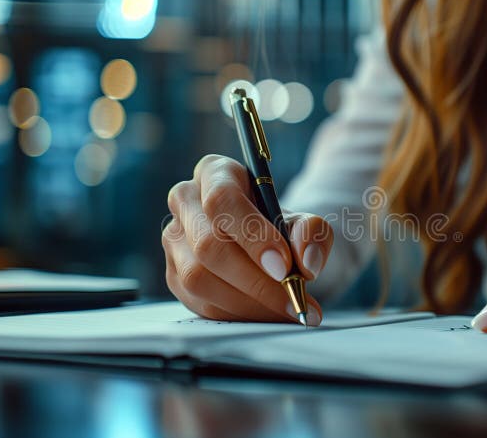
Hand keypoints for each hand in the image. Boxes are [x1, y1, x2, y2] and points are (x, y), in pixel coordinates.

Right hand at [161, 154, 331, 324]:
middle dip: (254, 280)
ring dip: (249, 302)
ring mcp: (174, 240)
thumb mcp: (305, 222)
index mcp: (214, 172)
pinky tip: (268, 314)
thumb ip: (312, 233)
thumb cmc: (282, 228)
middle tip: (293, 297)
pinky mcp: (174, 275)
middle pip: (207, 245)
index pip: (222, 200)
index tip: (284, 267)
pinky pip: (201, 302)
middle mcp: (185, 201)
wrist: (268, 247)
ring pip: (199, 278)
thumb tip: (307, 262)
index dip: (252, 236)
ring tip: (288, 310)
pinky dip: (239, 314)